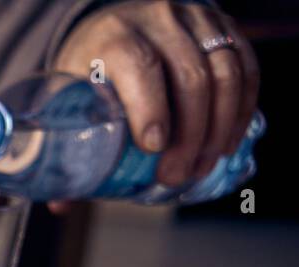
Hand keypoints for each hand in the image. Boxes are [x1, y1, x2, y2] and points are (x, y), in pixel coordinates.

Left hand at [55, 1, 259, 185]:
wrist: (114, 26)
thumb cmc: (92, 68)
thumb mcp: (71, 95)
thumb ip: (66, 147)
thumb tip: (61, 206)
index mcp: (114, 36)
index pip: (140, 66)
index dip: (150, 108)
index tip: (153, 148)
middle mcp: (158, 21)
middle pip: (190, 77)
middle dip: (188, 135)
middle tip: (176, 174)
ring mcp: (196, 21)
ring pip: (224, 73)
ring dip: (218, 128)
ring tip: (200, 166)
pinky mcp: (222, 27)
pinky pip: (245, 68)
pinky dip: (241, 109)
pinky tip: (225, 143)